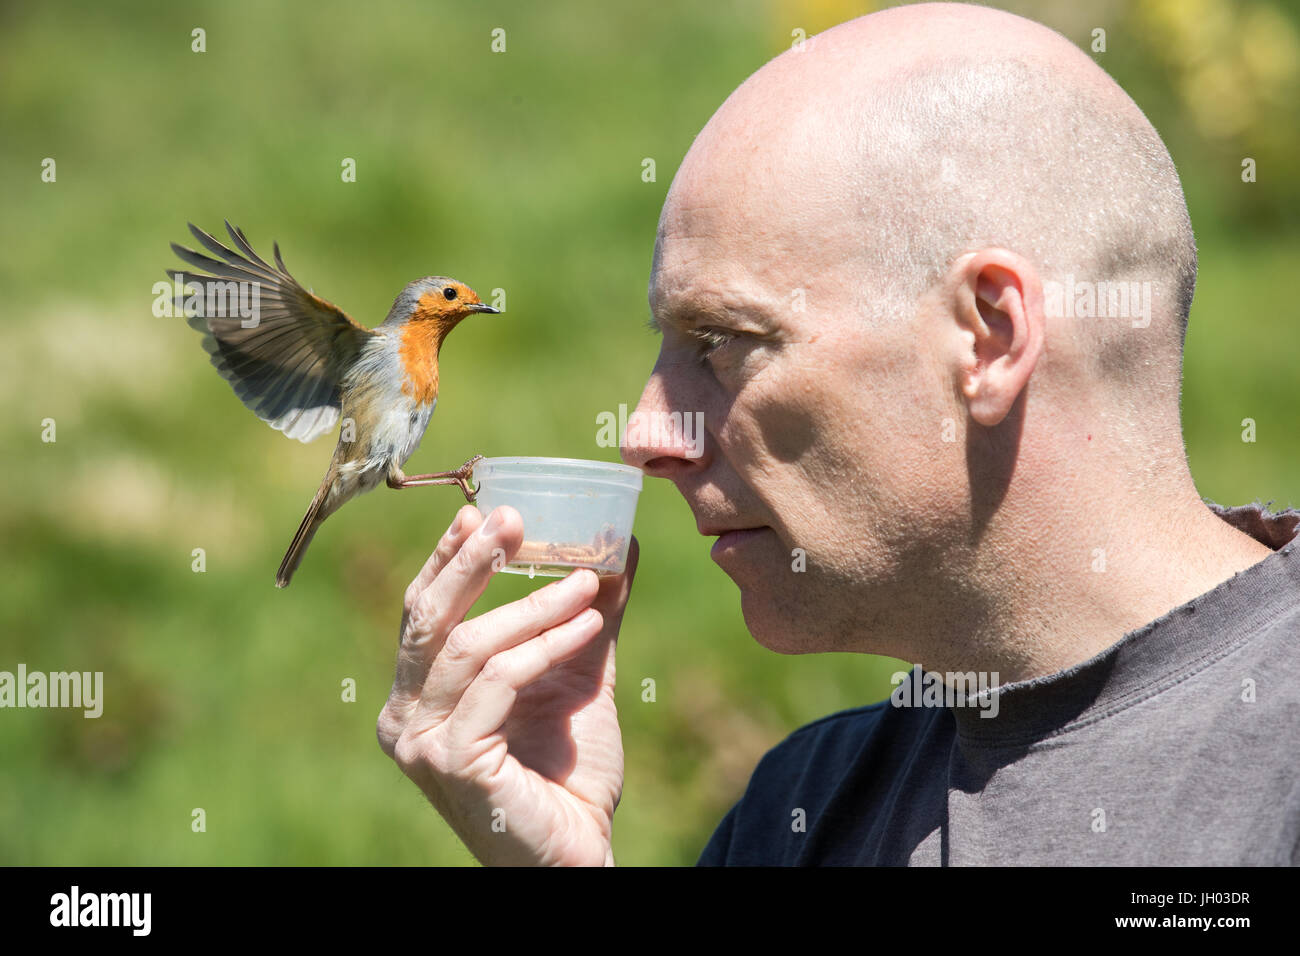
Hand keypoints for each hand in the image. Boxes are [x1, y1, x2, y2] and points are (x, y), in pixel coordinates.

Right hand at [377, 503, 638, 865]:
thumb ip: (585, 616)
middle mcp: (405, 717)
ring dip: (531, 605)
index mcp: (419, 694)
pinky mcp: (453, 763)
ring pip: (469, 647)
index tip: (480, 510)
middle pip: (428, 619)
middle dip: (470, 562)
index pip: (423, 613)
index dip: (447, 559)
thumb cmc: (568, 775)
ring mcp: (422, 743)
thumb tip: (615, 546)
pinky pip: (497, 683)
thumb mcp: (578, 678)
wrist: (580, 854)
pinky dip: (543, 647)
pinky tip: (587, 625)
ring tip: (587, 580)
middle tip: (513, 516)